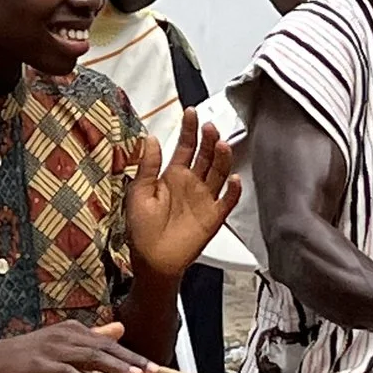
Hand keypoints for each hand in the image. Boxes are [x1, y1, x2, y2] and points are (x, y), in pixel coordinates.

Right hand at [0, 319, 157, 372]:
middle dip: (131, 361)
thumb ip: (91, 337)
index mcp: (73, 330)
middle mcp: (66, 336)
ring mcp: (53, 350)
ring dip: (115, 369)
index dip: (132, 356)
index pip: (109, 344)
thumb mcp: (62, 342)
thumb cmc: (26, 355)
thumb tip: (119, 328)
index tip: (153, 369)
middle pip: (106, 349)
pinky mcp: (41, 365)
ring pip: (92, 358)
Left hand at [126, 109, 238, 278]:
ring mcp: (204, 199)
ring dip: (222, 159)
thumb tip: (150, 138)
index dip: (188, 129)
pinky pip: (227, 201)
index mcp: (173, 175)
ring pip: (219, 173)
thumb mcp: (138, 192)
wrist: (152, 260)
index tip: (191, 112)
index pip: (185, 146)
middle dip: (208, 140)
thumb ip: (147, 166)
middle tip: (209, 127)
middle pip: (206, 155)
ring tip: (221, 145)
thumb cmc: (142, 229)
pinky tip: (234, 180)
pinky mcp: (213, 217)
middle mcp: (191, 184)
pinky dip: (233, 191)